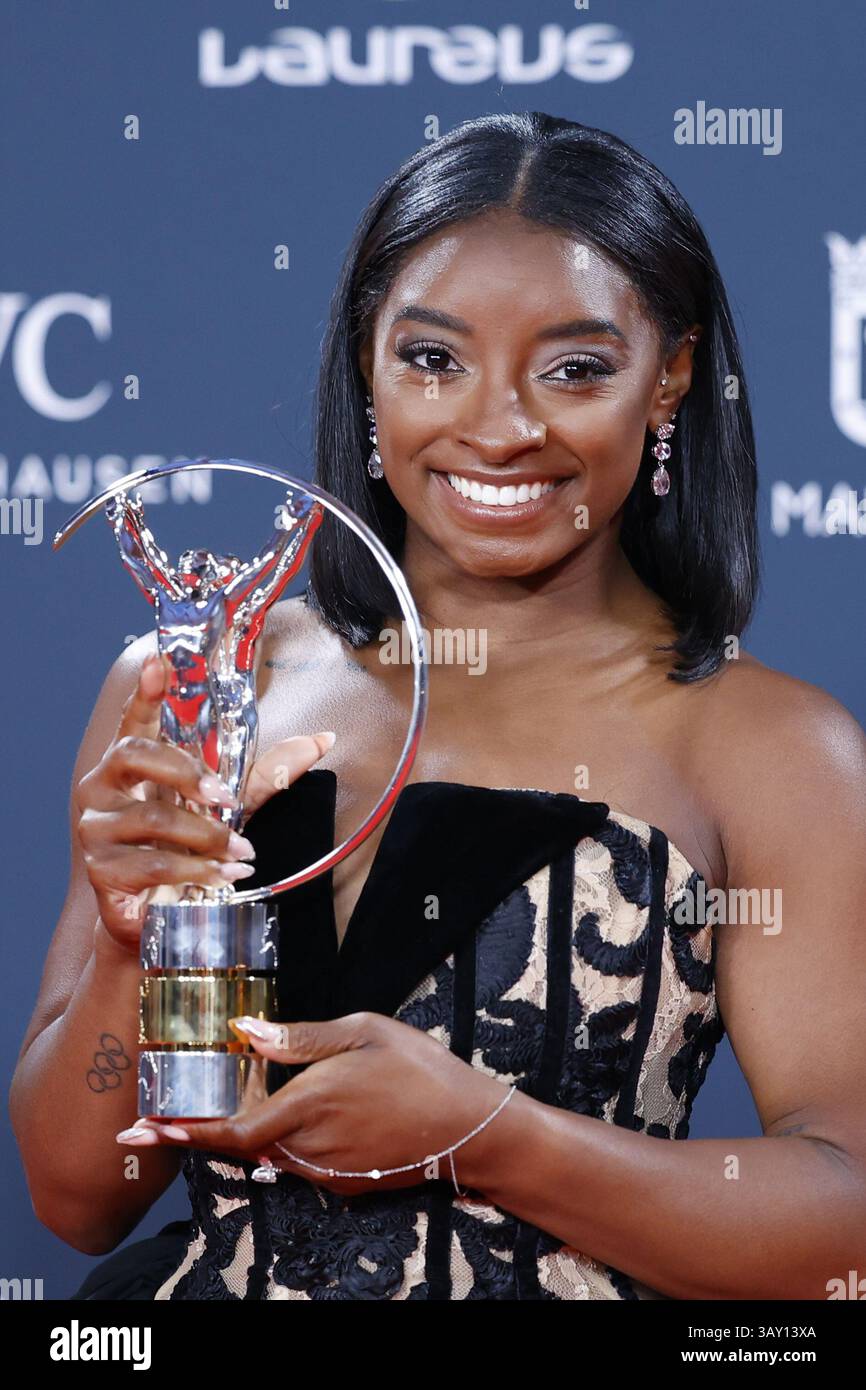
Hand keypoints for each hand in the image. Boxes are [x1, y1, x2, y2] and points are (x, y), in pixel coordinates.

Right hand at [77, 651, 335, 951]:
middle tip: (226, 799)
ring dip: (206, 836)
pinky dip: (198, 870)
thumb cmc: (185, 849)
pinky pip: (154, 863)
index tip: (160, 663)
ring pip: (154, 818)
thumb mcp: (227, 805)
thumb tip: (323, 739)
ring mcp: (95, 827)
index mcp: (129, 762)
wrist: (153, 917)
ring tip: (240, 851)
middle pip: (137, 755)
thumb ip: (266, 772)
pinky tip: (225, 874)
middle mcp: (102, 785)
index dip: (146, 690)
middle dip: (188, 773)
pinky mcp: (101, 870)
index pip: (134, 717)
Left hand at [118, 1011, 512, 1195]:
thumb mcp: (362, 1032)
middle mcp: (309, 1149)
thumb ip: (299, 1038)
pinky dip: (281, 1139)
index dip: (182, 1132)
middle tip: (164, 1113)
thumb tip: (245, 1035)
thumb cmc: (420, 1069)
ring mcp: (327, 1173)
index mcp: (308, 1106)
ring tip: (233, 1102)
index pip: (229, 1129)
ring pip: (268, 1153)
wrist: (472, 1127)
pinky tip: (295, 1112)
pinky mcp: (344, 1184)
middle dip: (203, 1129)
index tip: (140, 1132)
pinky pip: (297, 1160)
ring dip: (245, 1132)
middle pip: (241, 1144)